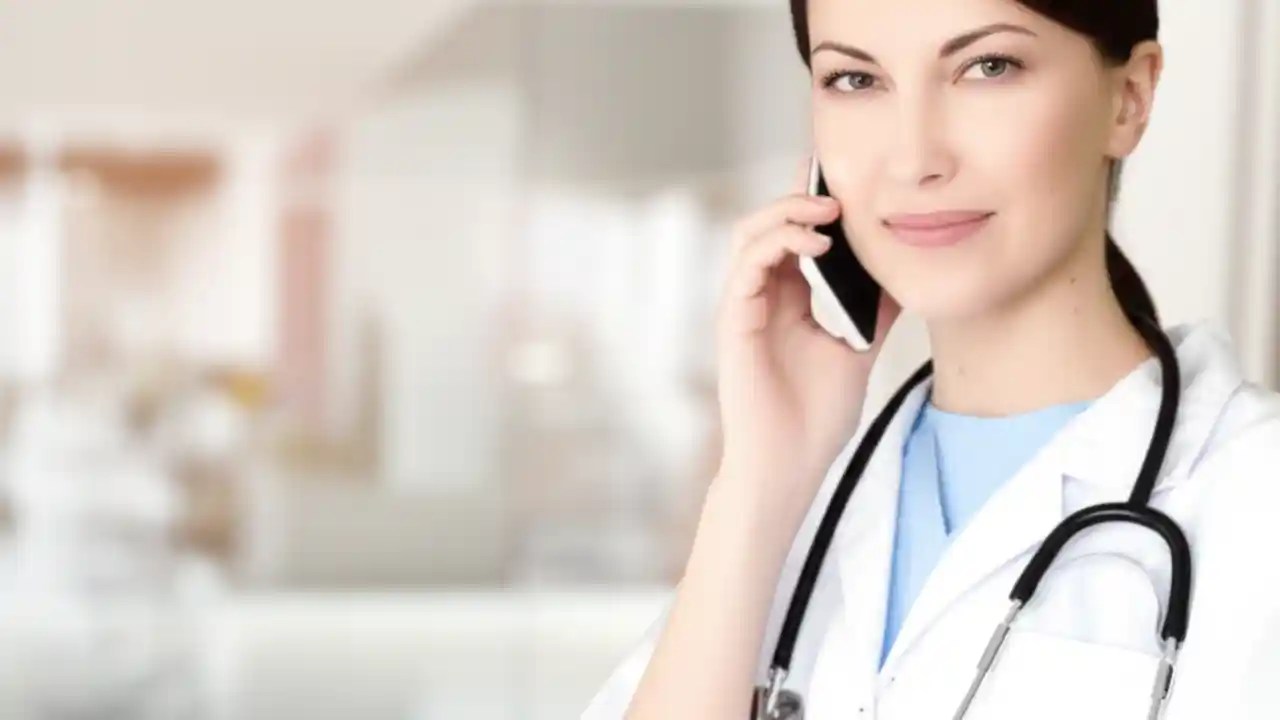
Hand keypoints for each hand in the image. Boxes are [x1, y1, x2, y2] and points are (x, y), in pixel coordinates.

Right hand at [714, 153, 900, 522]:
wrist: (791, 464)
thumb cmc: (815, 417)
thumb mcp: (858, 349)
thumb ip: (873, 310)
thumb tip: (904, 272)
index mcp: (787, 301)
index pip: (794, 235)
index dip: (814, 202)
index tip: (851, 178)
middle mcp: (760, 297)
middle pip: (769, 222)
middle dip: (802, 194)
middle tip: (842, 186)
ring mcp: (743, 307)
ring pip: (751, 232)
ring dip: (789, 211)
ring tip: (831, 210)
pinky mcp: (733, 320)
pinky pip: (748, 263)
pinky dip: (780, 243)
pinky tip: (819, 246)